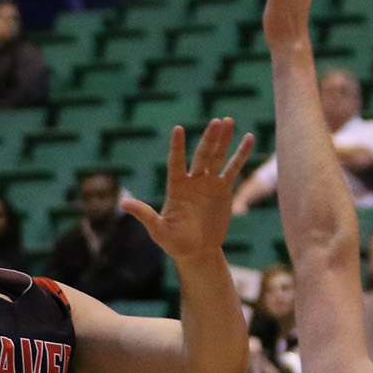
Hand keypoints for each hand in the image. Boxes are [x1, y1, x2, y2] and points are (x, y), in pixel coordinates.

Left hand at [123, 120, 254, 265]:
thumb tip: (123, 203)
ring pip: (217, 157)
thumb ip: (145, 214)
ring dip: (223, 139)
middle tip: (217, 121)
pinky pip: (233, 169)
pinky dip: (241, 154)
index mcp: (176, 187)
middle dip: (209, 138)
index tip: (178, 129)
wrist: (197, 251)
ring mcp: (208, 183)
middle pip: (201, 155)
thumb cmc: (174, 242)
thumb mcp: (159, 230)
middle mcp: (192, 180)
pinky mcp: (223, 189)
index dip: (177, 147)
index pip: (176, 162)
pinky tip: (249, 138)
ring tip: (228, 120)